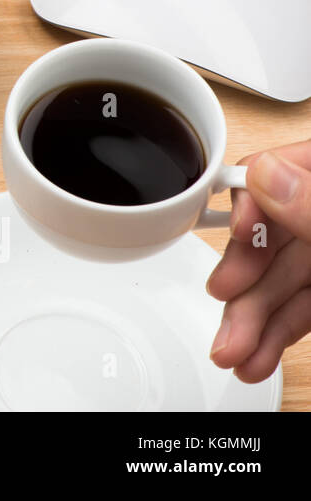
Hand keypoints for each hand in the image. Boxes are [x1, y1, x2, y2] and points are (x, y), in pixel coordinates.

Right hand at [207, 140, 310, 382]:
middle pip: (270, 235)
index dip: (248, 203)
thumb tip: (265, 175)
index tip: (237, 233)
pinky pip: (300, 305)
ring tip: (232, 350)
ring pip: (281, 280)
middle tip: (222, 303)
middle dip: (244, 280)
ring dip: (251, 319)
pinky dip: (275, 331)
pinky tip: (256, 352)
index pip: (276, 171)